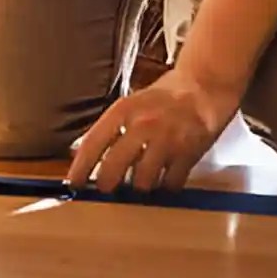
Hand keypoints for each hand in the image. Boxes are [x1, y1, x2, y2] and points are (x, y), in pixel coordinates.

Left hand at [66, 69, 241, 192]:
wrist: (204, 88)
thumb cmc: (163, 98)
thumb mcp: (129, 105)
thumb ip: (109, 129)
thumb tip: (83, 155)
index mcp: (122, 111)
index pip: (92, 143)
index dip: (79, 167)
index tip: (72, 183)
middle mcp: (142, 125)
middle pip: (114, 165)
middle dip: (105, 183)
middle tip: (105, 189)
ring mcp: (166, 140)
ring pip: (142, 179)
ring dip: (138, 187)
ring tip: (139, 184)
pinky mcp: (188, 153)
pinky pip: (170, 183)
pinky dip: (165, 187)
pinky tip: (163, 181)